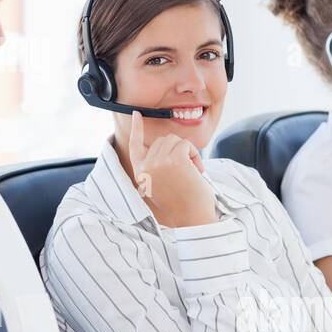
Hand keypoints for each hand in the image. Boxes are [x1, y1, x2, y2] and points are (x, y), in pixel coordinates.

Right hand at [126, 110, 218, 227]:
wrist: (192, 217)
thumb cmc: (182, 203)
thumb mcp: (161, 185)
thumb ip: (157, 167)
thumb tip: (166, 145)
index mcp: (141, 173)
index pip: (135, 145)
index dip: (136, 129)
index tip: (136, 114)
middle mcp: (146, 167)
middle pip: (162, 140)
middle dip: (177, 150)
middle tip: (186, 170)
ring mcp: (158, 162)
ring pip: (174, 140)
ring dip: (187, 152)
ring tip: (192, 172)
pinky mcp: (174, 160)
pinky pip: (185, 145)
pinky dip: (194, 155)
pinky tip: (197, 171)